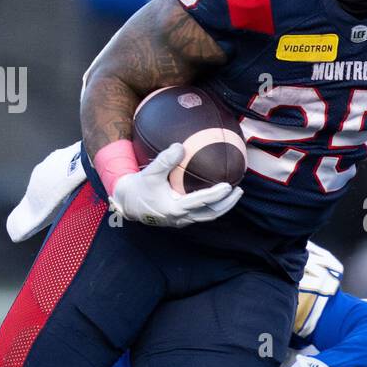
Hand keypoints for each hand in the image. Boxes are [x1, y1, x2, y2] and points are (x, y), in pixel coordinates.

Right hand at [109, 143, 241, 226]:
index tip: (229, 185)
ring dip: (222, 207)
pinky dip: (212, 206)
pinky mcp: (180, 220)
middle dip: (227, 204)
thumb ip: (165, 160)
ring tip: (234, 193)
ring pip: (208, 216)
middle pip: (211, 214)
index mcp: (175, 208)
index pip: (202, 202)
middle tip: (239, 190)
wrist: (127, 204)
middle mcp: (181, 218)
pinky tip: (218, 196)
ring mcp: (181, 221)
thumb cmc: (139, 187)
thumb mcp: (150, 173)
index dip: (217, 195)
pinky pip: (201, 214)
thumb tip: (180, 145)